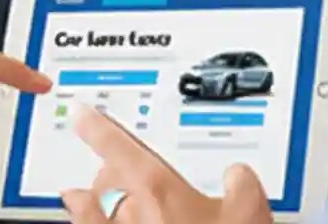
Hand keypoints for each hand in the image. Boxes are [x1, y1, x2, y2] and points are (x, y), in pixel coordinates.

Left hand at [61, 106, 272, 223]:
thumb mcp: (250, 215)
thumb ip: (241, 184)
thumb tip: (237, 175)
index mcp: (157, 192)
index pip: (118, 147)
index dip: (96, 127)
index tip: (80, 114)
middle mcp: (128, 217)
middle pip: (103, 183)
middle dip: (105, 174)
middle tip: (107, 166)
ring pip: (89, 216)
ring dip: (85, 204)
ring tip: (76, 196)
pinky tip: (84, 223)